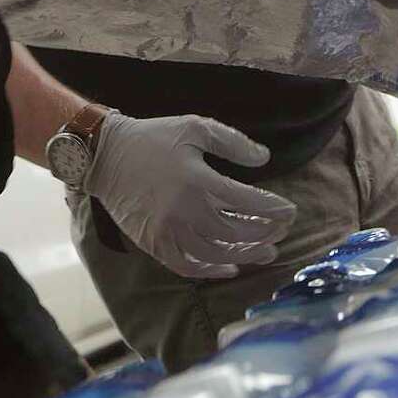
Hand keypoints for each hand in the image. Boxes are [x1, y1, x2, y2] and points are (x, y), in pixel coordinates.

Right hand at [84, 114, 296, 279]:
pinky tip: (229, 268)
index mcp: (197, 180)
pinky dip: (209, 270)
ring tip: (267, 252)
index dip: (272, 208)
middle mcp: (183, 210)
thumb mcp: (196, 127)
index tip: (290, 211)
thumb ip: (233, 142)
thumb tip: (264, 158)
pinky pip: (185, 265)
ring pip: (213, 252)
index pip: (246, 200)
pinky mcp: (153, 242)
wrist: (107, 155)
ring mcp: (166, 230)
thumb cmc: (154, 138)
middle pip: (234, 231)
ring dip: (244, 255)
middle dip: (264, 232)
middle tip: (283, 230)